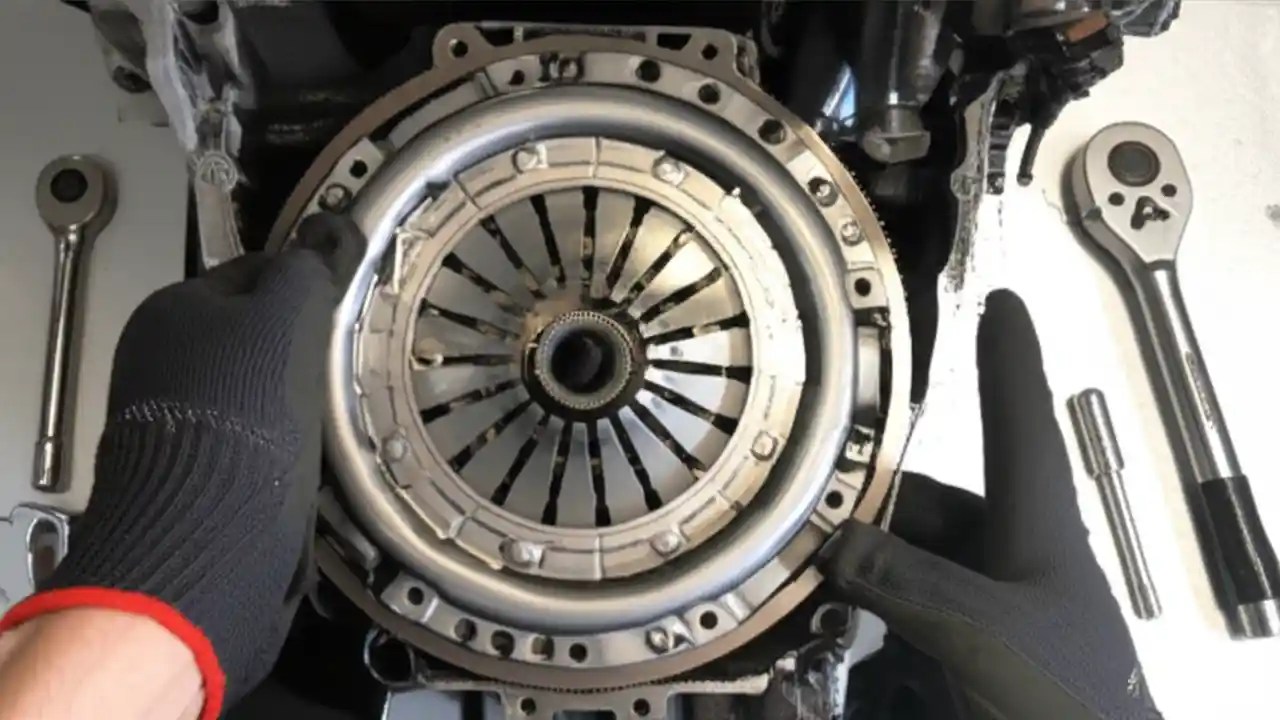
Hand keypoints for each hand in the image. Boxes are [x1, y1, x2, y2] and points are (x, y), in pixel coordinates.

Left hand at [1, 214, 362, 714]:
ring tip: (336, 409)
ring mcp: (186, 424)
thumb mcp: (287, 320)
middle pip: (259, 334)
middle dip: (307, 345)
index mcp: (173, 314)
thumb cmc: (238, 425)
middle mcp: (168, 367)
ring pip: (265, 391)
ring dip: (304, 400)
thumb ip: (312, 268)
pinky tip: (315, 455)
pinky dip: (294, 443)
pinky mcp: (210, 475)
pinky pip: (264, 440)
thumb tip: (336, 225)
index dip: (309, 277)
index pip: (256, 269)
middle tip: (349, 354)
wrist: (211, 542)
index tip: (348, 291)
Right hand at [824, 290, 1160, 719]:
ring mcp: (976, 619)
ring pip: (894, 572)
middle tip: (794, 490)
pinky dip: (843, 630)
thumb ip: (916, 583)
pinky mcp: (951, 665)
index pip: (1021, 424)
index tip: (1001, 302)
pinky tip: (798, 642)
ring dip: (840, 573)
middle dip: (859, 499)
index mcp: (1037, 534)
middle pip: (921, 506)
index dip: (1010, 359)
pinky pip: (885, 630)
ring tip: (778, 570)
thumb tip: (837, 542)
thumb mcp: (991, 635)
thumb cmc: (1065, 707)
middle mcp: (1003, 566)